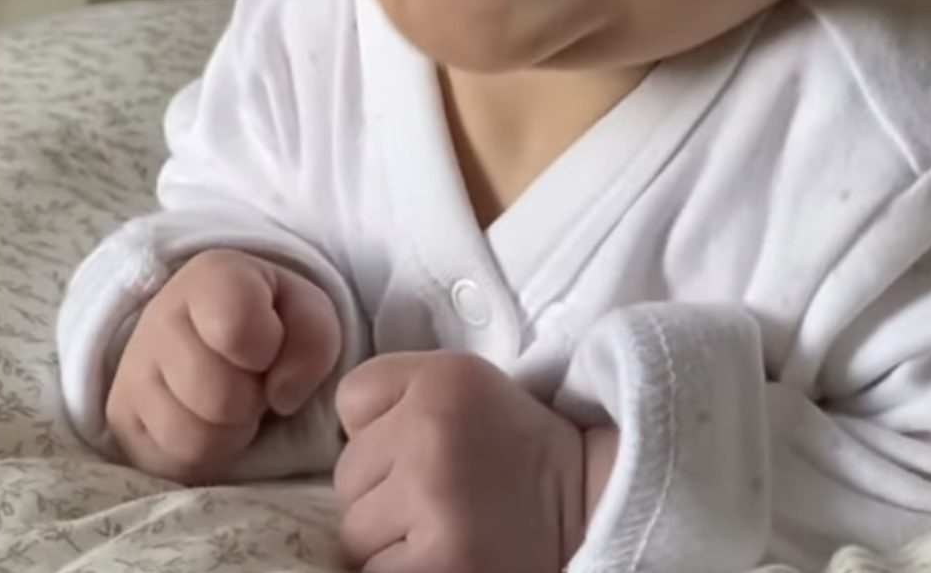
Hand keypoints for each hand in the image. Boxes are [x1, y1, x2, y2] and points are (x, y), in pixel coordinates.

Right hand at [105, 248, 342, 482]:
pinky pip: (172, 459)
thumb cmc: (269, 325)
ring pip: (194, 437)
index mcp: (211, 277)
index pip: (236, 326)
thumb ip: (313, 341)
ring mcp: (133, 370)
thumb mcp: (308, 315)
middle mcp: (159, 317)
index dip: (268, 349)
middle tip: (249, 384)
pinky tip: (206, 422)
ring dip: (227, 432)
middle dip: (249, 400)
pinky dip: (202, 453)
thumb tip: (281, 397)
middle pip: (220, 397)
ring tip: (230, 405)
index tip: (268, 349)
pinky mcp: (122, 420)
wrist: (213, 337)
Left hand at [333, 351, 610, 572]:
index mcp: (444, 376)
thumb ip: (399, 398)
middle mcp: (434, 426)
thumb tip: (331, 439)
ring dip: (392, 543)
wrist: (599, 515)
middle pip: (348, 475)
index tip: (433, 449)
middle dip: (386, 496)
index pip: (351, 401)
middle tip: (449, 501)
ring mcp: (435, 495)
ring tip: (452, 533)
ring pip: (356, 531)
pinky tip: (450, 560)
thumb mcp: (467, 394)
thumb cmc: (522, 462)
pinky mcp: (442, 561)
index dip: (384, 435)